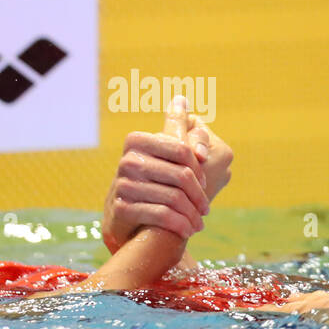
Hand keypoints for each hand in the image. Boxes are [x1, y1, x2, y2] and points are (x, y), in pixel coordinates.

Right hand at [102, 97, 231, 251]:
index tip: (205, 182)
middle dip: (199, 194)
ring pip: (174, 197)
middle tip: (205, 207)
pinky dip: (181, 225)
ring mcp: (123, 184)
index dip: (199, 167)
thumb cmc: (154, 184)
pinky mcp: (122, 208)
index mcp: (138, 140)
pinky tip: (188, 230)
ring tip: (199, 222)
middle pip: (181, 175)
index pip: (182, 148)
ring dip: (192, 214)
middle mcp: (128, 160)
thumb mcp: (167, 156)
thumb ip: (181, 131)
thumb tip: (180, 98)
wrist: (127, 223)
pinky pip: (162, 215)